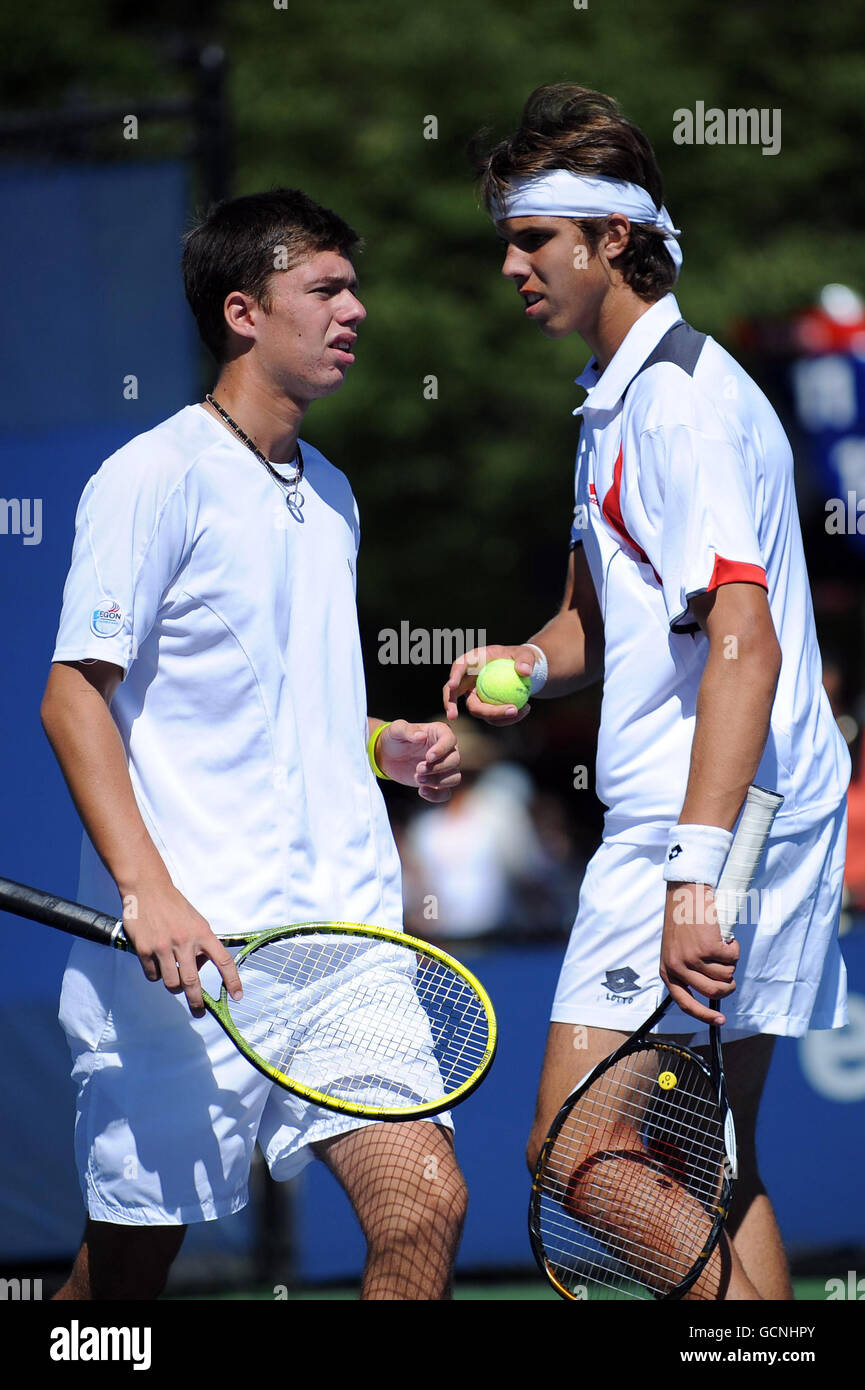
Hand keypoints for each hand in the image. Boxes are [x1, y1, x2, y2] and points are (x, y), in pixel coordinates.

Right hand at [119, 878, 242, 1016]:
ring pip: (171, 983)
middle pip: (192, 982)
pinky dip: (155, 975)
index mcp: (203, 933)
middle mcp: (184, 941)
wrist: (147, 889)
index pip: (224, 961)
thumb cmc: (175, 907)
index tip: (237, 997)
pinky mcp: (144, 949)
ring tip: (172, 975)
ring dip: (173, 986)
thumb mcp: (196, 921)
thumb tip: (197, 971)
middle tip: (199, 1013)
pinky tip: (155, 963)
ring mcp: (163, 946)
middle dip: (197, 1002)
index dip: (233, 981)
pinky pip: (152, 976)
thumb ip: (201, 945)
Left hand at [376, 719, 459, 801]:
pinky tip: (421, 791)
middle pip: (455, 760)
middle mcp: (446, 750)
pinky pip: (446, 793)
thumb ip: (407, 730)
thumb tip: (421, 735)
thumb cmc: (394, 738)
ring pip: (454, 778)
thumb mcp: (396, 730)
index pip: (450, 739)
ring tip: (418, 778)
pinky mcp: (437, 782)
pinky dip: (436, 795)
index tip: (428, 757)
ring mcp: (443, 767)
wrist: (387, 755)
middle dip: (437, 767)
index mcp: (439, 732)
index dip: (442, 749)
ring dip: (438, 781)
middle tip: (418, 769)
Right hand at [443, 643, 538, 724]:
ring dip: (494, 715)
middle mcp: (469, 679)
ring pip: (476, 709)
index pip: (459, 667)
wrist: (522, 672)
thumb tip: (525, 672)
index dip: (453, 676)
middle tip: (453, 717)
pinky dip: (506, 717)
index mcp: (473, 661)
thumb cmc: (520, 658)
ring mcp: (474, 694)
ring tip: (518, 711)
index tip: (452, 685)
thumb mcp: (526, 654)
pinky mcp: (484, 706)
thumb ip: (526, 660)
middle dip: (451, 706)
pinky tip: (524, 711)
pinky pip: (491, 716)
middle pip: (455, 693)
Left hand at [659, 882, 738, 1025]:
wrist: (685, 892)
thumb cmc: (682, 919)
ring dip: (730, 961)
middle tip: (729, 972)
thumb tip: (710, 992)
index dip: (704, 1015)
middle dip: (728, 985)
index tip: (720, 1021)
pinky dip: (733, 947)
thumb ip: (686, 970)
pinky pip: (732, 957)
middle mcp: (678, 967)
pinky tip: (724, 935)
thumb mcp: (675, 949)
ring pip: (726, 974)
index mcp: (667, 971)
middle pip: (714, 991)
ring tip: (720, 944)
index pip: (686, 1003)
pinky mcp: (708, 947)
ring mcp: (693, 958)